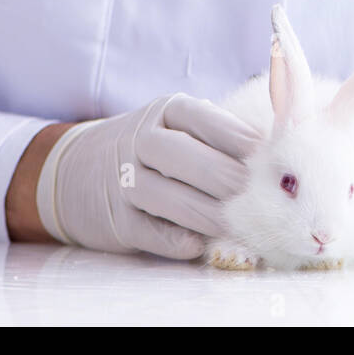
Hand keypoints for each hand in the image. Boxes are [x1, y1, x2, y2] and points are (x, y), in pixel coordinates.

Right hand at [35, 93, 262, 259]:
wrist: (79, 171)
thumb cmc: (154, 148)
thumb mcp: (178, 125)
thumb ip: (220, 134)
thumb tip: (275, 151)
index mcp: (167, 111)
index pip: (206, 119)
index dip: (240, 139)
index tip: (271, 157)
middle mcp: (142, 140)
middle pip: (189, 158)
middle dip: (229, 179)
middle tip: (262, 196)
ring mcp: (125, 179)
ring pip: (171, 198)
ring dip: (211, 215)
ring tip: (244, 225)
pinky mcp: (117, 219)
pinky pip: (152, 232)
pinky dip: (179, 241)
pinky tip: (203, 244)